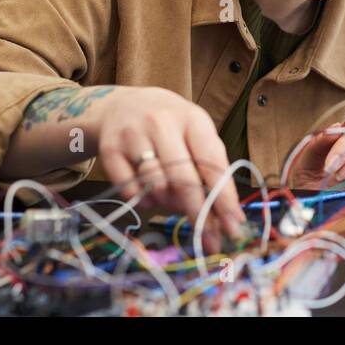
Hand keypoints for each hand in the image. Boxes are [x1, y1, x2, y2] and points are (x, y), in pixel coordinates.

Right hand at [93, 87, 246, 254]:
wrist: (124, 105)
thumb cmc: (171, 126)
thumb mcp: (196, 135)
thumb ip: (211, 169)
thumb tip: (225, 217)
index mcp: (192, 119)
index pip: (212, 163)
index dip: (223, 197)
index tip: (233, 225)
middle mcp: (161, 124)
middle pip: (183, 179)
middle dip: (199, 214)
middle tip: (210, 238)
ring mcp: (133, 136)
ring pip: (156, 188)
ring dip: (169, 204)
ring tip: (173, 200)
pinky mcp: (110, 150)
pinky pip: (131, 192)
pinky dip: (144, 201)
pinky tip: (150, 193)